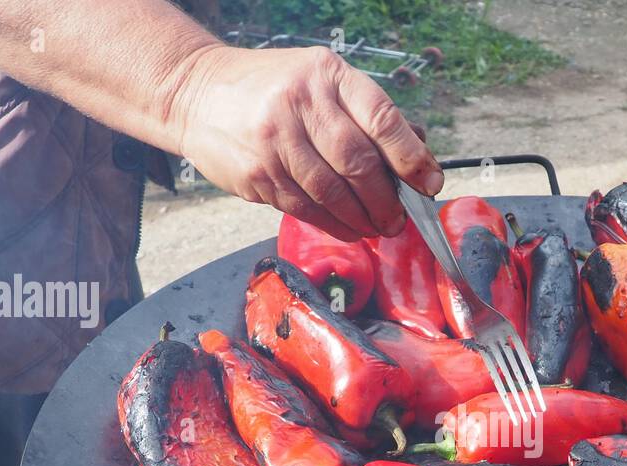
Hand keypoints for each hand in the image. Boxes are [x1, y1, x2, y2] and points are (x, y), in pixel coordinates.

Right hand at [171, 44, 442, 240]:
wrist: (197, 94)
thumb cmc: (272, 89)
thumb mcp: (319, 80)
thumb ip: (364, 114)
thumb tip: (416, 156)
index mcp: (327, 75)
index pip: (381, 119)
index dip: (411, 157)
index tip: (429, 184)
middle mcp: (300, 103)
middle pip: (358, 163)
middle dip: (386, 200)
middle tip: (398, 220)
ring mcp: (275, 139)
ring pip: (331, 193)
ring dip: (360, 219)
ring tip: (375, 228)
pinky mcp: (256, 172)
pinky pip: (303, 206)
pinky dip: (331, 224)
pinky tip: (346, 228)